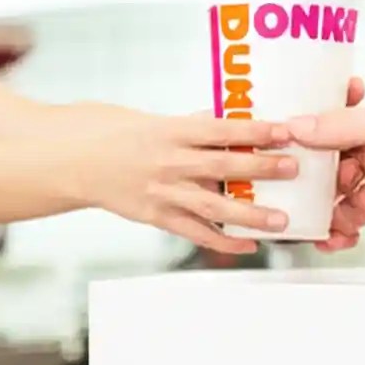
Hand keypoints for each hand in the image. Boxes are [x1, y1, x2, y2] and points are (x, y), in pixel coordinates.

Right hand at [67, 114, 297, 253]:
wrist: (71, 160)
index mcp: (169, 131)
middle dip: (261, 169)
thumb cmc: (110, 132)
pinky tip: (249, 245)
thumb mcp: (151, 119)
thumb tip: (222, 119)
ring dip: (250, 215)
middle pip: (222, 168)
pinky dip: (223, 242)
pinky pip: (195, 233)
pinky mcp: (156, 216)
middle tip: (294, 169)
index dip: (255, 131)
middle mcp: (168, 163)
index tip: (285, 130)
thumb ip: (189, 124)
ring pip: (213, 208)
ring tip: (281, 220)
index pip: (221, 130)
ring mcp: (162, 193)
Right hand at [290, 98, 364, 259]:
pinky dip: (338, 240)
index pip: (340, 137)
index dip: (317, 139)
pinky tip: (328, 236)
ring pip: (343, 209)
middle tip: (296, 177)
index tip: (293, 139)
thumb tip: (297, 125)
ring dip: (323, 210)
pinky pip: (358, 239)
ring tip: (311, 210)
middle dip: (314, 178)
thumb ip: (337, 125)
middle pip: (336, 175)